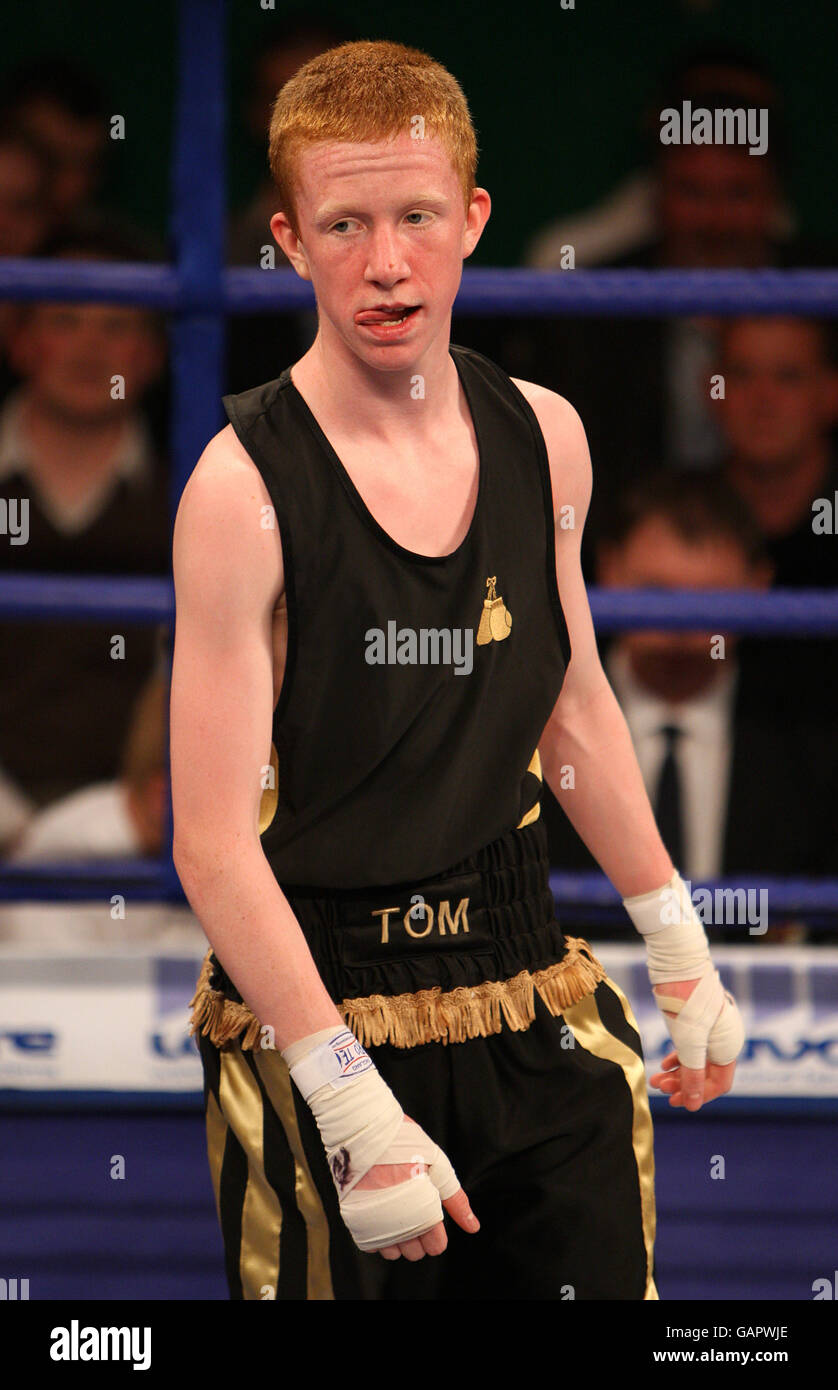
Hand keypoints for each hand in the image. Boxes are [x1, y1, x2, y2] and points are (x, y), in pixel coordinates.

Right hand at [352, 1113, 479, 1259]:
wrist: (364, 1125)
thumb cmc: (404, 1141)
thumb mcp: (438, 1164)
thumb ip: (456, 1199)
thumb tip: (473, 1226)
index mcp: (423, 1207)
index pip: (435, 1246)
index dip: (437, 1236)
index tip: (432, 1221)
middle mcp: (398, 1220)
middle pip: (414, 1252)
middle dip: (418, 1238)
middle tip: (414, 1211)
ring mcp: (374, 1220)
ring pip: (391, 1251)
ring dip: (397, 1240)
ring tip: (397, 1212)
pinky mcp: (353, 1216)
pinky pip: (369, 1243)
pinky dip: (376, 1236)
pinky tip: (381, 1215)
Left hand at [651, 979, 737, 1109]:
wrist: (677, 962)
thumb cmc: (687, 1002)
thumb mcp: (689, 1043)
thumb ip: (693, 1075)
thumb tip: (694, 1106)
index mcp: (730, 1045)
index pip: (720, 1083)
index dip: (699, 1095)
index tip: (678, 1102)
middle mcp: (724, 1038)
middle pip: (707, 1073)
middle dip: (684, 1084)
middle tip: (660, 1089)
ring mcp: (711, 1028)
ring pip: (697, 1060)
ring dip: (678, 1072)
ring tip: (656, 1079)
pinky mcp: (697, 1019)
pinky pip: (691, 1046)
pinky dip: (678, 1057)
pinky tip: (664, 1063)